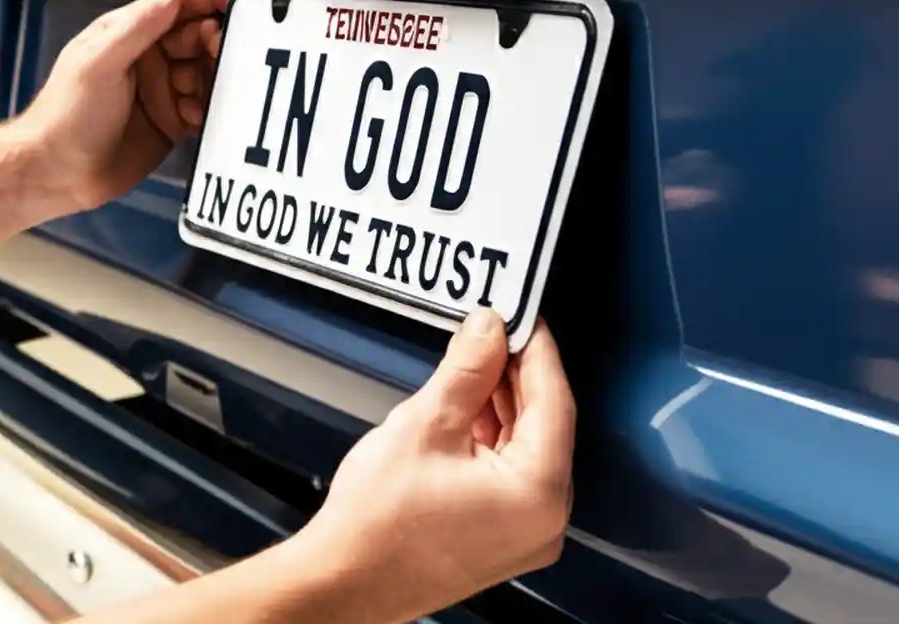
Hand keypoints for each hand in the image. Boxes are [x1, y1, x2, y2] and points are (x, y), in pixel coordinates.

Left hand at [12, 0, 226, 217]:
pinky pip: (206, 110)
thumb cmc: (68, 112)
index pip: (177, 6)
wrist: (57, 174)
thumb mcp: (101, 61)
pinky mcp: (173, 125)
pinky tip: (197, 119)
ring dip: (215, 80)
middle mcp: (151, 59)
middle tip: (227, 56)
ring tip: (207, 93)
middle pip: (200, 40)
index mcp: (131, 34)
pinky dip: (209, 111)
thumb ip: (140, 25)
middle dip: (218, 45)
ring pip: (208, 75)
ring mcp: (164, 92)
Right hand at [298, 309, 575, 621]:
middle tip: (491, 332)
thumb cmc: (376, 524)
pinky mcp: (503, 538)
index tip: (520, 316)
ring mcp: (526, 534)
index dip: (537, 349)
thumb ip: (467, 370)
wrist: (343, 582)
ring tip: (472, 365)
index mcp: (538, 492)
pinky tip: (468, 409)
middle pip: (545, 424)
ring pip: (528, 448)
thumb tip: (488, 329)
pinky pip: (513, 474)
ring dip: (503, 405)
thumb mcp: (425, 424)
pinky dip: (494, 439)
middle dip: (516, 375)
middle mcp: (545, 519)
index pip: (554, 400)